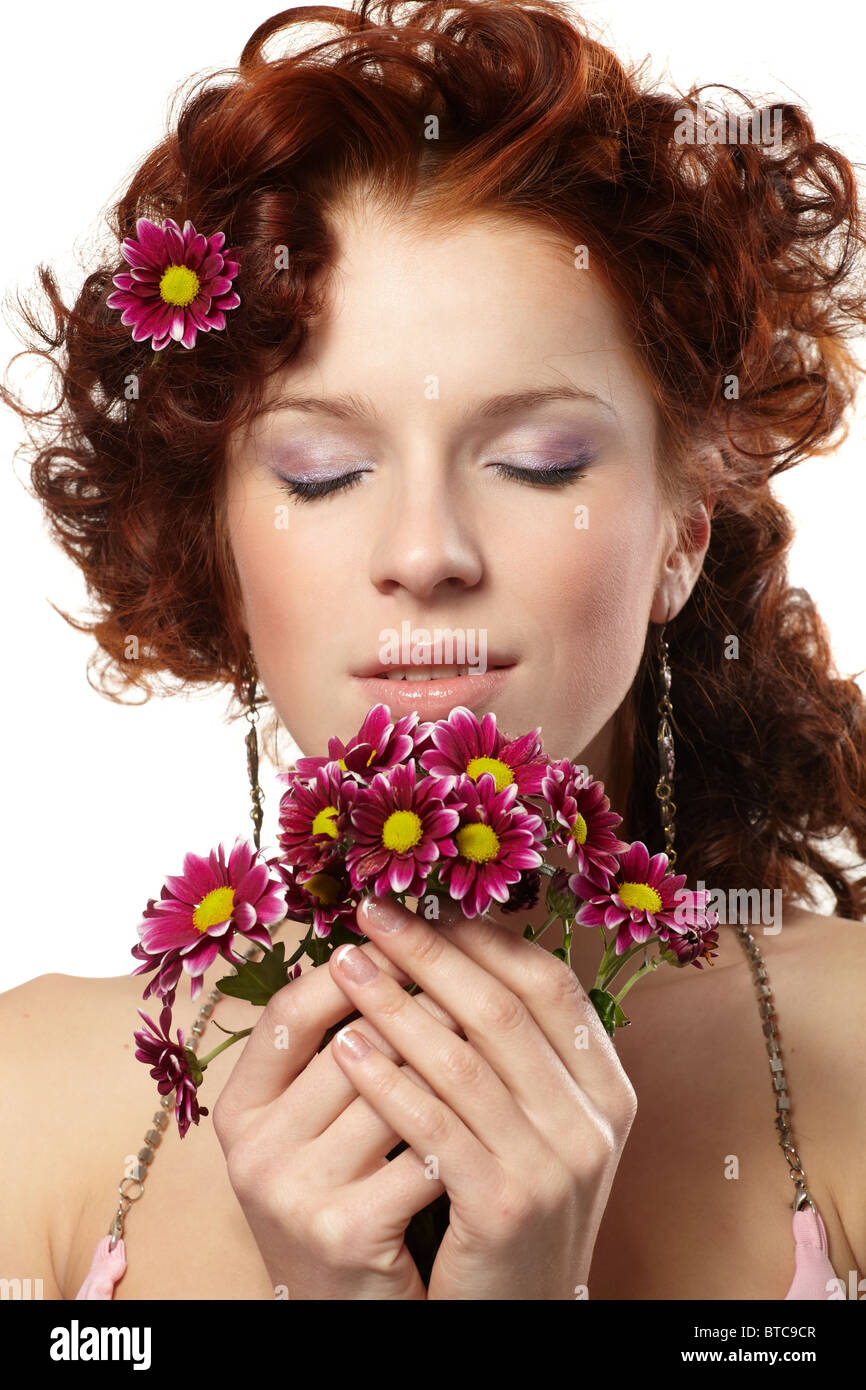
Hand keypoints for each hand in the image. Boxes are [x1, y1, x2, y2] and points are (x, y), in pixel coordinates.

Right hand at [211, 935, 465, 1299]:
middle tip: (481, 978)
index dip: (359, 968)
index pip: (293, 1008)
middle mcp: (253, 1146)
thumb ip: (338, 1048)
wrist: (352, 1311)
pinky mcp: (345, 1231)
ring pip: (400, 1092)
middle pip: (357, 1041)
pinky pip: (425, 1153)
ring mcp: (294, 1191)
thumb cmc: (347, 1195)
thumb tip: (400, 948)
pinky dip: (465, 1132)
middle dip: (429, 1007)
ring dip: (459, 1063)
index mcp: (240, 1106)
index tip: (416, 937)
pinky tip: (497, 1117)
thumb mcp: (318, 1125)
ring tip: (501, 1038)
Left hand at [328, 895, 637, 1299]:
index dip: (483, 940)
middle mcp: (593, 1123)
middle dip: (430, 952)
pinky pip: (433, 1124)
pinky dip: (385, 1078)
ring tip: (345, 965)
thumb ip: (520, 1054)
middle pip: (502, 1009)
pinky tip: (345, 1046)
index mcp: (608, 1090)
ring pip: (462, 1059)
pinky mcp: (504, 1207)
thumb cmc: (514, 1208)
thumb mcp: (543, 1127)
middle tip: (373, 913)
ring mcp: (555, 1167)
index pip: (549, 985)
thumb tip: (458, 951)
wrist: (518, 1321)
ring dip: (395, 1002)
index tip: (425, 908)